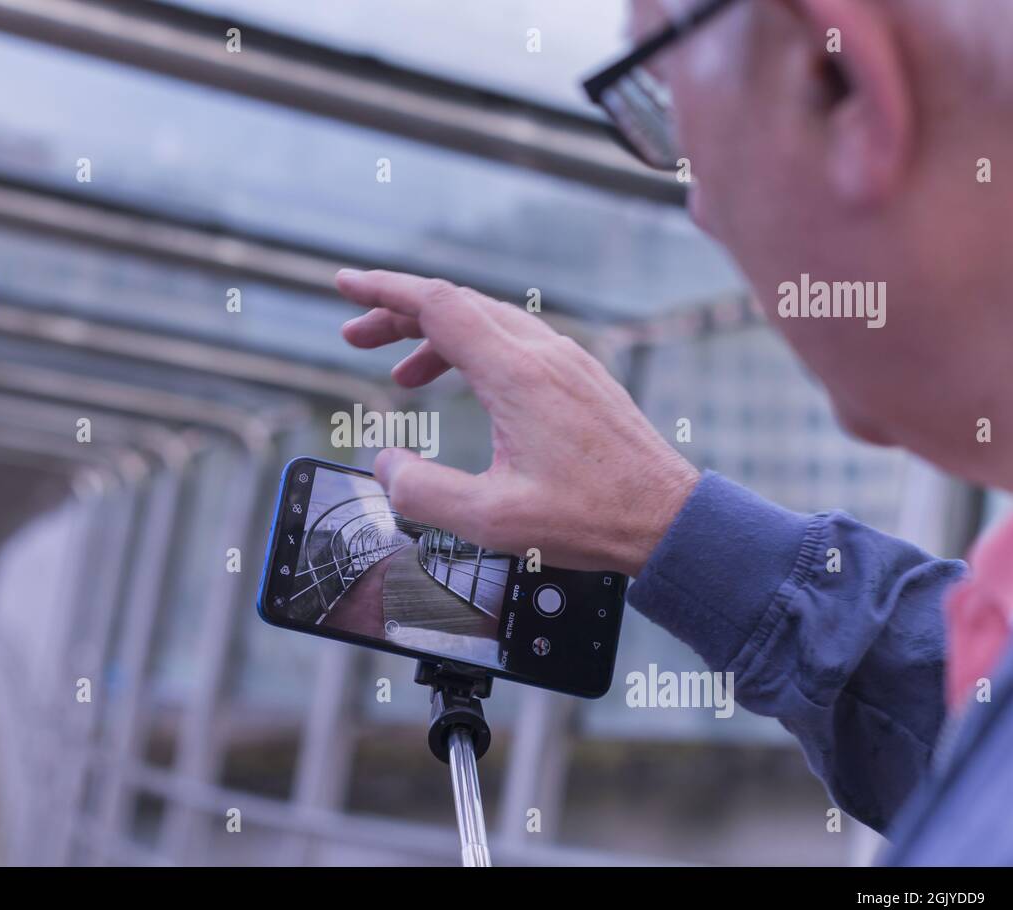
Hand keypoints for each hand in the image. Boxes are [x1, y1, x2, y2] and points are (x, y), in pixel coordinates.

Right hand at [335, 269, 699, 577]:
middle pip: (456, 305)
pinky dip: (472, 349)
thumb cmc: (589, 519)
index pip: (436, 305)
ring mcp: (566, 360)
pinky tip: (463, 383)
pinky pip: (514, 339)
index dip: (383, 291)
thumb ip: (422, 491)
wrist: (667, 518)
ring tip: (401, 376)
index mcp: (516, 374)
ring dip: (436, 334)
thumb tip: (385, 464)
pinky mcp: (580, 376)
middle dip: (398, 313)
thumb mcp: (490, 519)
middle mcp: (542, 353)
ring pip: (486, 320)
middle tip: (355, 336)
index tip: (345, 286)